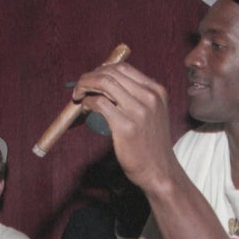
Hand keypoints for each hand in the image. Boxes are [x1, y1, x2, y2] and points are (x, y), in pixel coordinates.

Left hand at [73, 62, 175, 193]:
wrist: (159, 170)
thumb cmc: (151, 145)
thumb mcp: (152, 114)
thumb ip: (137, 98)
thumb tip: (108, 86)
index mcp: (156, 91)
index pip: (124, 68)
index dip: (102, 70)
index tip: (91, 79)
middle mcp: (149, 97)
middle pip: (112, 72)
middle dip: (90, 76)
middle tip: (80, 87)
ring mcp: (139, 111)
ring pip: (105, 83)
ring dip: (86, 85)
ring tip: (78, 94)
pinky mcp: (126, 126)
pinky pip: (100, 104)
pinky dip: (88, 102)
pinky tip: (85, 107)